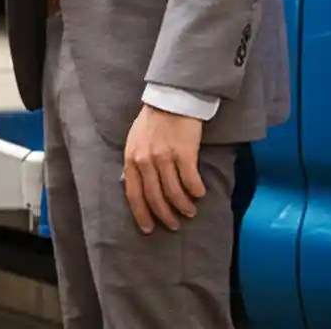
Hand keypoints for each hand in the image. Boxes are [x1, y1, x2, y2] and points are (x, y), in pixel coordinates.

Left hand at [123, 104, 205, 233]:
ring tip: (189, 212)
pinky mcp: (184, 154)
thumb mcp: (134, 141)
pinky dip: (196, 191)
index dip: (141, 214)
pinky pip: (191, 181)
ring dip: (183, 206)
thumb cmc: (152, 121)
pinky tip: (199, 194)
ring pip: (174, 193)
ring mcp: (164, 158)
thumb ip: (134, 163)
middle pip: (154, 198)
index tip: (148, 229)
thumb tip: (134, 185)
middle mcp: (145, 161)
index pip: (133, 194)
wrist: (171, 100)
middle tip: (173, 225)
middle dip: (164, 216)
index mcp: (131, 159)